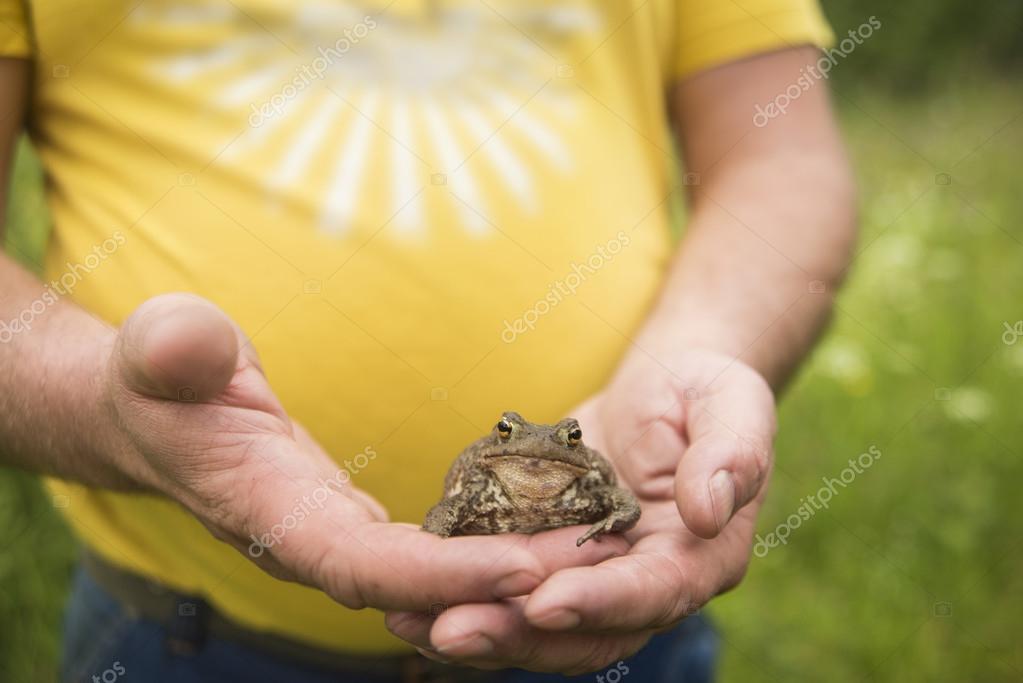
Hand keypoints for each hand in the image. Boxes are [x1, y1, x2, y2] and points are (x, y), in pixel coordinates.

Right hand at [98, 294, 626, 612]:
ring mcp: (339, 536)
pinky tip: (553, 526)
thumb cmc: (156, 378)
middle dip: (505, 585)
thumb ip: (173, 351)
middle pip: (419, 586)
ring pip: (436, 574)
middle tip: (602, 565)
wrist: (153, 412)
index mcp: (268, 513)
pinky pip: (434, 547)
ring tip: (606, 548)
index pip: (360, 565)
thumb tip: (183, 346)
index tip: (524, 567)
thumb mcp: (160, 350)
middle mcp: (312, 542)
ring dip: (517, 571)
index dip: (440, 574)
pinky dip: (491, 545)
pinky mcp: (358, 522)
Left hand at [386, 348, 775, 672]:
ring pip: (535, 622)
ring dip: (478, 627)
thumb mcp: (730, 403)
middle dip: (516, 636)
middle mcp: (642, 582)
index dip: (600, 603)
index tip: (544, 603)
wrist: (662, 385)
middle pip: (583, 631)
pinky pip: (505, 585)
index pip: (651, 594)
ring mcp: (591, 573)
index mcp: (699, 558)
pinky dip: (461, 593)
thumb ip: (730, 455)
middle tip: (450, 632)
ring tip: (412, 625)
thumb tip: (707, 511)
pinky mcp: (549, 553)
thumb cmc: (704, 389)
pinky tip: (407, 594)